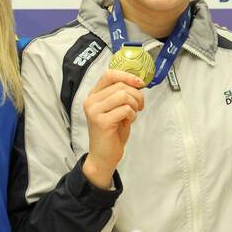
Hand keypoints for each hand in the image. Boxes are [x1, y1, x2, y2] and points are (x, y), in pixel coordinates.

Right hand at [82, 68, 145, 187]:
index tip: (140, 83)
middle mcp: (91, 101)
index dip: (127, 76)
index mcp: (93, 95)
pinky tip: (127, 122)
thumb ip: (121, 95)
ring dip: (134, 105)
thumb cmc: (112, 133)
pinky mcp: (102, 121)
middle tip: (140, 106)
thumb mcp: (116, 109)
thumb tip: (138, 82)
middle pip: (120, 85)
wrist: (104, 156)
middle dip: (137, 95)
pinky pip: (126, 110)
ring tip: (132, 115)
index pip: (109, 74)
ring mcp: (94, 111)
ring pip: (124, 96)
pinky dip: (132, 115)